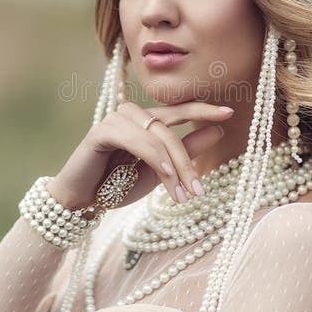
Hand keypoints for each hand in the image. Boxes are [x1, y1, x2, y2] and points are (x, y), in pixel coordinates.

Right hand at [47, 100, 234, 209]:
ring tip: (182, 195)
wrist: (82, 201)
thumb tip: (218, 131)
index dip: (203, 110)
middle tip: (198, 191)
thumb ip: (186, 151)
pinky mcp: (102, 131)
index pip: (179, 111)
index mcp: (146, 120)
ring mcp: (116, 119)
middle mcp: (132, 114)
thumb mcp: (160, 171)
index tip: (229, 113)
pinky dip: (154, 158)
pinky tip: (165, 175)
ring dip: (173, 166)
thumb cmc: (118, 185)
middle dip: (188, 161)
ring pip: (157, 136)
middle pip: (171, 127)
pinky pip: (137, 141)